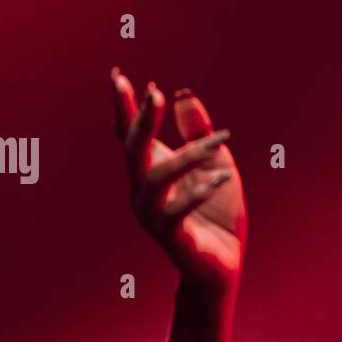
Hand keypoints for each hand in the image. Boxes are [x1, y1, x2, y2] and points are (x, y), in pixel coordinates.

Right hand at [111, 68, 246, 294]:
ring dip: (186, 156)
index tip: (119, 76)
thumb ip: (200, 133)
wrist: (222, 265)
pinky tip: (222, 179)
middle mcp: (144, 190)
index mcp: (153, 169)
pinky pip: (179, 210)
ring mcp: (153, 214)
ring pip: (157, 177)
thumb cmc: (217, 214)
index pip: (130, 134)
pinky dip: (200, 192)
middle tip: (153, 94)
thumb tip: (185, 94)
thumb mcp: (217, 165)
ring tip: (216, 143)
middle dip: (141, 121)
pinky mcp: (171, 236)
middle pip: (134, 150)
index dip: (124, 107)